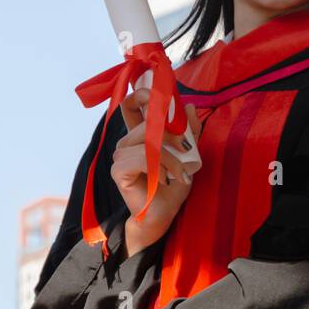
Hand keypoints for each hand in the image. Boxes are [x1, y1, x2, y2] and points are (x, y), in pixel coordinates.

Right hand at [111, 88, 202, 256]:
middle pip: (146, 120)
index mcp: (139, 133)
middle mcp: (126, 141)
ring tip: (180, 174)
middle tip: (186, 148)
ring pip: (149, 141)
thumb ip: (190, 131)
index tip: (163, 97)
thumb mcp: (188, 154)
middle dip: (171, 131)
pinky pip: (144, 157)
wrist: (164, 213)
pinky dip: (161, 167)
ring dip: (171, 157)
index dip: (143, 94)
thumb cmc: (173, 184)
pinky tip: (164, 180)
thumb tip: (190, 107)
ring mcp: (120, 155)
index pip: (131, 104)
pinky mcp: (118, 170)